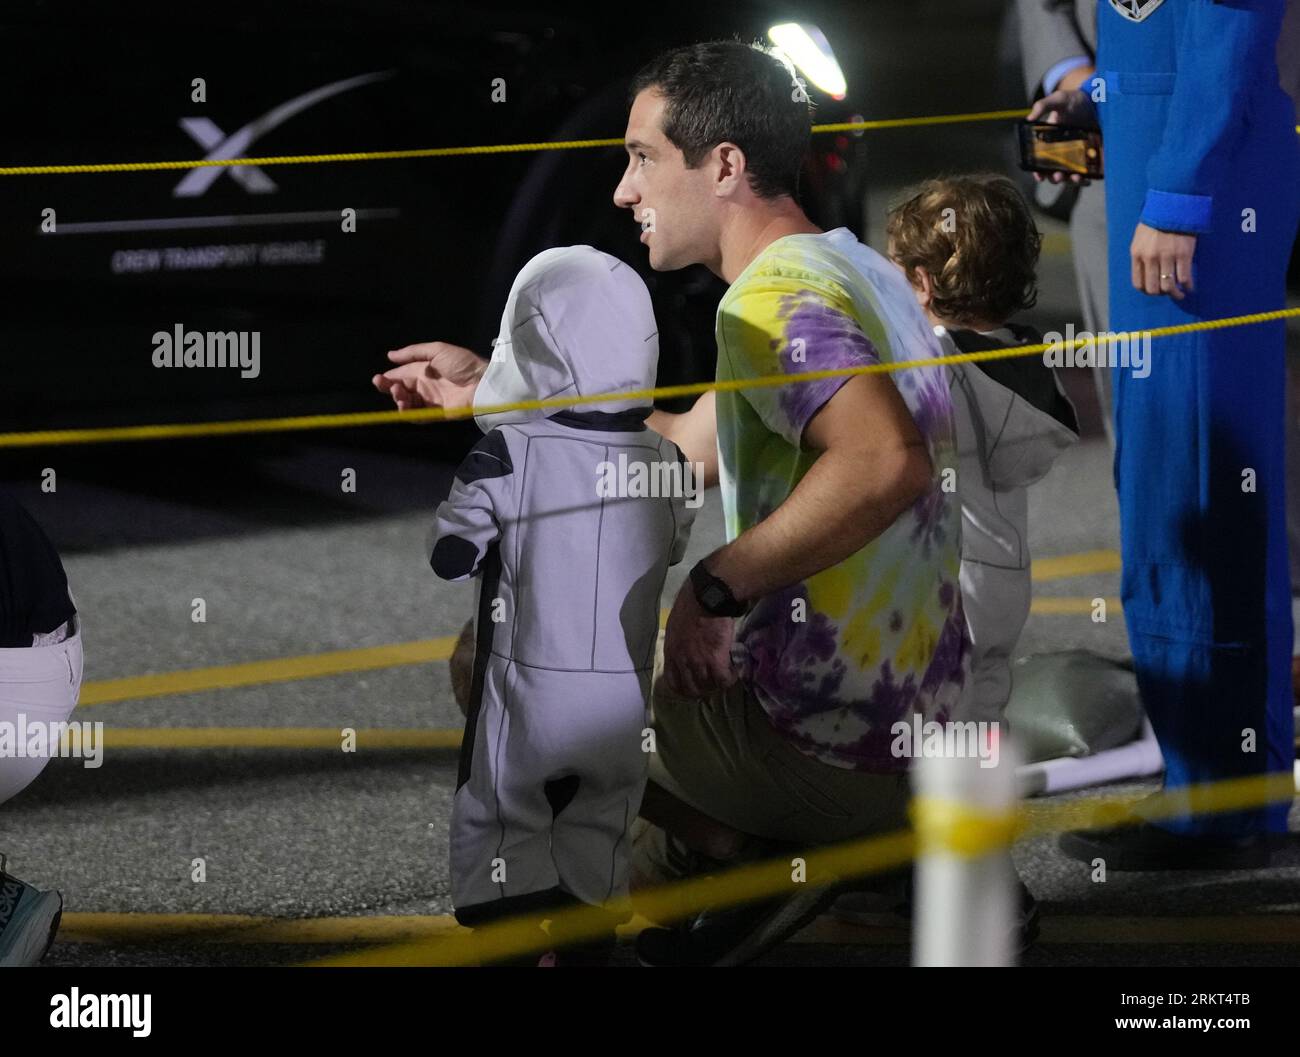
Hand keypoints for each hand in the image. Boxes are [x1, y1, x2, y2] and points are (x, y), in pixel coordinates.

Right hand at [372, 341, 485, 410]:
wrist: (481, 381)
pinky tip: (403, 406)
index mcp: (423, 370)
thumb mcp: (437, 350)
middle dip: (390, 389)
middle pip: (401, 390)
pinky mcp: (436, 414)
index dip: (388, 378)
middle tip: (384, 385)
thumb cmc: (461, 363)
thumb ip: (413, 353)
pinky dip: (408, 413)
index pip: (401, 375)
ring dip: (398, 399)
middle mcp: (424, 386)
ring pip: (407, 404)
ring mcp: (430, 401)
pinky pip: (418, 416)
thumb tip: (389, 355)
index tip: (378, 379)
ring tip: (399, 394)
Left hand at [662, 580, 736, 697]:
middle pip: (691, 689)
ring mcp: (698, 662)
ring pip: (708, 687)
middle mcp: (682, 661)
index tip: (694, 689)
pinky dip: (730, 680)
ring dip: (718, 685)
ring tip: (726, 677)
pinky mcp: (716, 660)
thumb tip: (685, 649)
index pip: (673, 682)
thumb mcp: (675, 625)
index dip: (684, 690)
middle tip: (713, 685)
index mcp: (671, 652)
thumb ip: (679, 642)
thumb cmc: (691, 604)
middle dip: (703, 691)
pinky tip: (735, 672)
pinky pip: (723, 680)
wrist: (707, 597)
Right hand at [1026, 78, 1098, 185]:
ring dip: (1071, 180)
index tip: (1040, 176)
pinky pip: (1087, 170)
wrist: (1095, 98)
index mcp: (1049, 142)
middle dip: (1055, 178)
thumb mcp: (1057, 99)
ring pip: (1071, 173)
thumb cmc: (1073, 100)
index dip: (1038, 171)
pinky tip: (1088, 179)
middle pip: (1055, 171)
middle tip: (1058, 176)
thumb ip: (1043, 106)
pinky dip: (1087, 177)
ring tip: (1075, 178)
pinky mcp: (1090, 154)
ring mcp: (1076, 154)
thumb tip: (1029, 118)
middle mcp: (1061, 151)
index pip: (1040, 162)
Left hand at [1130, 222, 1194, 299]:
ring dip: (1175, 294)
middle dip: (1161, 295)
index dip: (1146, 291)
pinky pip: (1184, 278)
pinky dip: (1188, 285)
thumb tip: (1145, 273)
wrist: (1173, 206)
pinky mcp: (1184, 254)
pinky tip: (1190, 287)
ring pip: (1169, 286)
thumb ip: (1141, 256)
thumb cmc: (1156, 222)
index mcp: (1137, 255)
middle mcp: (1150, 258)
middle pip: (1153, 288)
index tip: (1154, 291)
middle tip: (1168, 294)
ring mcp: (1167, 257)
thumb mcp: (1140, 239)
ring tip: (1180, 294)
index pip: (1138, 283)